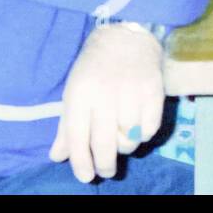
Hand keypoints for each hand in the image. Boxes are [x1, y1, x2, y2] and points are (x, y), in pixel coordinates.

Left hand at [49, 23, 164, 182]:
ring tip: (122, 140)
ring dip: (125, 147)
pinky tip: (138, 126)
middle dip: (105, 164)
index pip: (77, 136)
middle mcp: (105, 93)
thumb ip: (66, 126)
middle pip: (104, 142)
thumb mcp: (74, 92)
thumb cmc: (94, 67)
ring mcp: (131, 92)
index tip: (86, 177)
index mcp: (80, 93)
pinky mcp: (153, 91)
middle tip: (106, 171)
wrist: (126, 36)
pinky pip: (149, 129)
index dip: (80, 162)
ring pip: (129, 139)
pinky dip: (143, 135)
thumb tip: (58, 156)